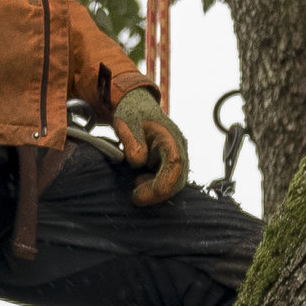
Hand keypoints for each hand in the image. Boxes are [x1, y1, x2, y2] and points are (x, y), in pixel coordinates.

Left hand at [111, 88, 187, 205]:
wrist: (138, 107)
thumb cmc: (133, 113)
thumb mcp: (127, 120)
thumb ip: (132, 139)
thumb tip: (138, 161)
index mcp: (169, 137)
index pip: (175, 162)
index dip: (165, 181)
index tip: (150, 193)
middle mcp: (178, 148)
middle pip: (178, 177)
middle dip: (159, 192)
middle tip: (136, 198)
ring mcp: (175, 157)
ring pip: (174, 182)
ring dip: (156, 191)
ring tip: (136, 191)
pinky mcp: (169, 164)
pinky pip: (167, 180)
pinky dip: (154, 187)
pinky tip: (139, 183)